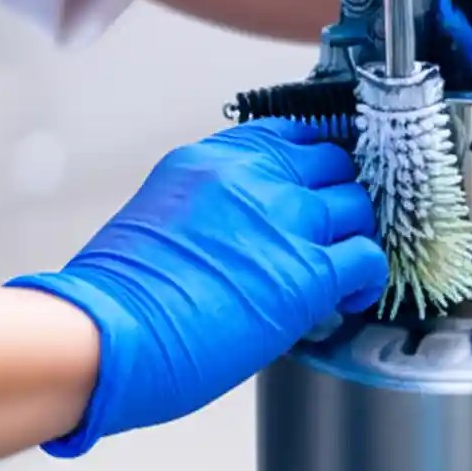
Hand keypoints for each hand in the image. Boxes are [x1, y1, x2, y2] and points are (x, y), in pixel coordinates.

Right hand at [7, 119, 387, 456]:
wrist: (102, 338)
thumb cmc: (118, 300)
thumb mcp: (162, 218)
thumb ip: (214, 208)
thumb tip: (248, 233)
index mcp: (212, 160)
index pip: (291, 132)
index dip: (316, 160)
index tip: (324, 180)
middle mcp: (254, 178)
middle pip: (333, 163)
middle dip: (341, 194)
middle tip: (337, 228)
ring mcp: (285, 220)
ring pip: (358, 206)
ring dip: (357, 234)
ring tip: (344, 265)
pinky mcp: (307, 271)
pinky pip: (368, 259)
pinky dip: (368, 278)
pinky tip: (352, 296)